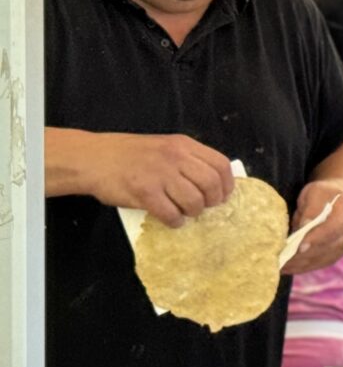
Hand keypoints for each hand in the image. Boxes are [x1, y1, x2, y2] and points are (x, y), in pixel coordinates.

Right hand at [88, 133, 234, 225]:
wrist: (92, 158)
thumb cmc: (128, 155)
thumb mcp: (164, 147)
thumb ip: (187, 160)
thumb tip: (214, 183)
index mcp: (183, 145)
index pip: (221, 164)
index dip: (227, 184)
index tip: (223, 195)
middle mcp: (174, 157)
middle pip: (211, 184)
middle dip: (213, 201)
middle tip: (204, 207)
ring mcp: (159, 174)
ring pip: (194, 201)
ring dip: (193, 212)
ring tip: (184, 213)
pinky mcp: (144, 192)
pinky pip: (171, 214)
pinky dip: (175, 221)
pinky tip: (171, 220)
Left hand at [280, 182, 342, 275]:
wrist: (340, 202)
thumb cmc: (323, 194)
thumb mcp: (315, 193)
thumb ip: (311, 208)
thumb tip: (305, 225)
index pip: (330, 231)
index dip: (314, 240)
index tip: (298, 248)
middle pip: (324, 249)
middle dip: (301, 256)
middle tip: (279, 260)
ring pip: (320, 260)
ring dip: (299, 265)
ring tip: (278, 266)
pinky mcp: (337, 256)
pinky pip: (319, 264)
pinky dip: (302, 267)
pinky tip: (287, 268)